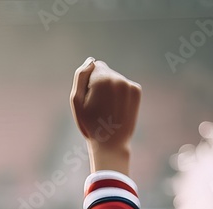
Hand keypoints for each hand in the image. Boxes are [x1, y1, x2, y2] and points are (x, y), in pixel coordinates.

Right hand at [70, 58, 140, 174]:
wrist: (111, 143)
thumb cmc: (90, 124)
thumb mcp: (76, 101)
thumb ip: (80, 76)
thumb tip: (91, 60)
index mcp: (102, 79)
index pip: (94, 66)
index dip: (88, 83)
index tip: (90, 99)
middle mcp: (118, 78)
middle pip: (105, 71)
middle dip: (100, 84)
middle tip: (98, 106)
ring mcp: (129, 85)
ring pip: (115, 78)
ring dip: (111, 89)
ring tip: (108, 109)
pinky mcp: (136, 91)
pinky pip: (124, 85)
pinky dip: (120, 93)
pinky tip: (117, 107)